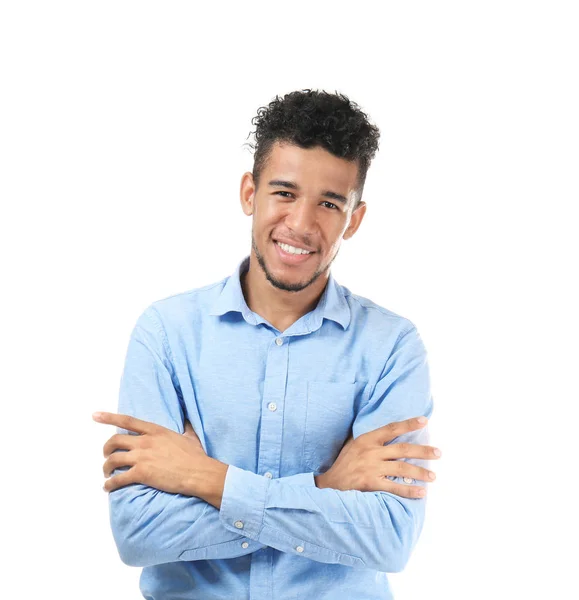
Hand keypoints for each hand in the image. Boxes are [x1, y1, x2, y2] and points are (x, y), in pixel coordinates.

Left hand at [93, 411, 226, 497]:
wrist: (198, 472)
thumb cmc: (196, 456)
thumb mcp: (190, 436)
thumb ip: (185, 428)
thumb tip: (188, 421)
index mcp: (155, 431)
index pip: (127, 421)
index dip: (109, 417)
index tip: (95, 415)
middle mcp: (145, 442)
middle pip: (114, 441)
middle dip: (106, 449)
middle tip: (107, 456)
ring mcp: (142, 457)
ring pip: (112, 460)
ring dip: (106, 468)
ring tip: (107, 474)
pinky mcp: (141, 474)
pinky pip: (118, 479)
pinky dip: (110, 484)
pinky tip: (108, 487)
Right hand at [315, 416, 440, 498]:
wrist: (329, 484)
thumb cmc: (345, 463)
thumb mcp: (353, 444)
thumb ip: (370, 439)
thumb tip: (389, 431)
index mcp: (367, 439)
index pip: (391, 428)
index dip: (408, 424)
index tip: (424, 420)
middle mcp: (371, 452)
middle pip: (402, 449)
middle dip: (423, 451)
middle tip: (438, 453)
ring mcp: (371, 468)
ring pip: (401, 469)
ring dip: (419, 472)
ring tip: (433, 476)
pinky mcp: (370, 484)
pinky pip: (394, 488)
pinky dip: (408, 490)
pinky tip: (421, 492)